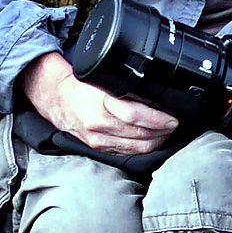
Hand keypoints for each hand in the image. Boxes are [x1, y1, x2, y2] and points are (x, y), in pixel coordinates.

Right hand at [18, 52, 178, 154]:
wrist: (56, 98)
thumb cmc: (81, 85)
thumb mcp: (104, 79)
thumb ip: (126, 88)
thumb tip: (154, 95)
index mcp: (100, 103)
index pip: (135, 116)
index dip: (157, 119)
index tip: (172, 118)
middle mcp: (98, 125)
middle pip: (139, 135)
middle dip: (162, 132)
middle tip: (175, 125)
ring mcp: (97, 139)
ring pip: (135, 148)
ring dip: (156, 142)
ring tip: (167, 134)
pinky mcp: (97, 148)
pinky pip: (125, 153)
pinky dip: (142, 149)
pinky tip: (151, 142)